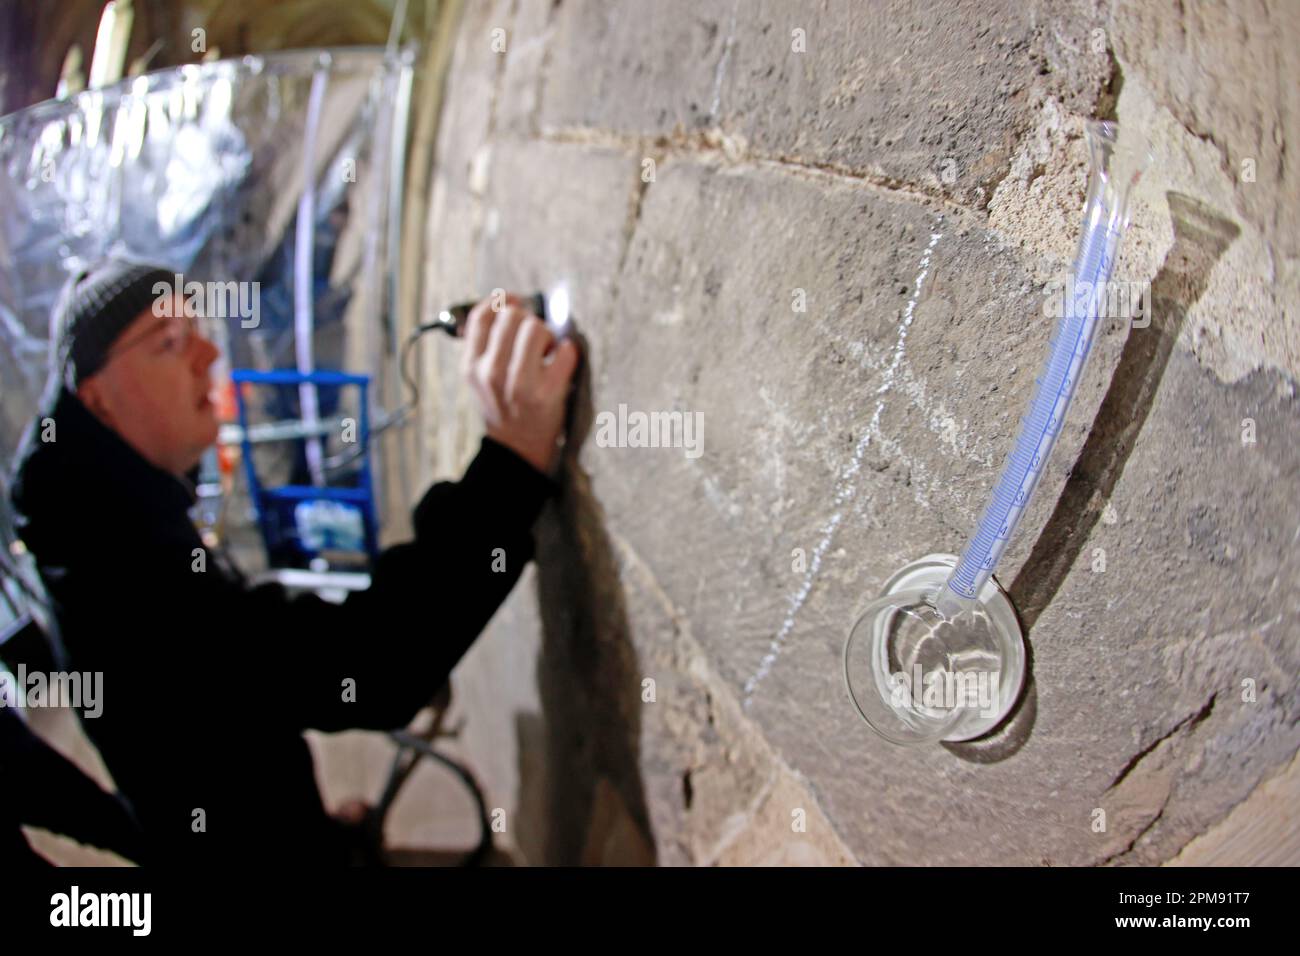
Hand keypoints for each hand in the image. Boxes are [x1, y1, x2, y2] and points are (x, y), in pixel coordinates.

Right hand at [462, 293, 579, 473]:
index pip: (482, 316)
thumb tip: (505, 300)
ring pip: (536, 327)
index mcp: (472, 366)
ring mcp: (520, 384)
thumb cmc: (505, 405)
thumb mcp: (481, 376)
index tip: (513, 300)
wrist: (518, 446)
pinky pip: (565, 350)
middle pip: (512, 315)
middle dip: (528, 318)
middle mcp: (491, 374)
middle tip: (534, 336)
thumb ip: (485, 343)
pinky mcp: (548, 393)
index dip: (501, 300)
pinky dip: (568, 351)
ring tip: (546, 351)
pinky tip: (560, 361)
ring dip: (547, 334)